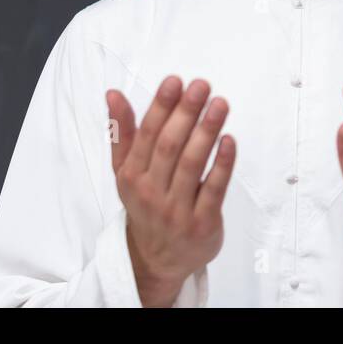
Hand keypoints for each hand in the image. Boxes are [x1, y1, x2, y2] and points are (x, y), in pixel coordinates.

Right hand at [106, 76, 234, 306]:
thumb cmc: (146, 204)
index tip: (175, 81)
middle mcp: (151, 192)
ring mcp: (176, 210)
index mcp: (132, 176)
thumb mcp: (126, 172)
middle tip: (202, 86)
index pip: (146, 135)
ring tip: (220, 104)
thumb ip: (122, 132)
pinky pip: (214, 190)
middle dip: (186, 113)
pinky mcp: (202, 223)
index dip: (161, 107)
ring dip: (207, 132)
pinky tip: (229, 140)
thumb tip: (113, 93)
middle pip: (169, 147)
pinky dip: (222, 164)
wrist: (155, 261)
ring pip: (192, 165)